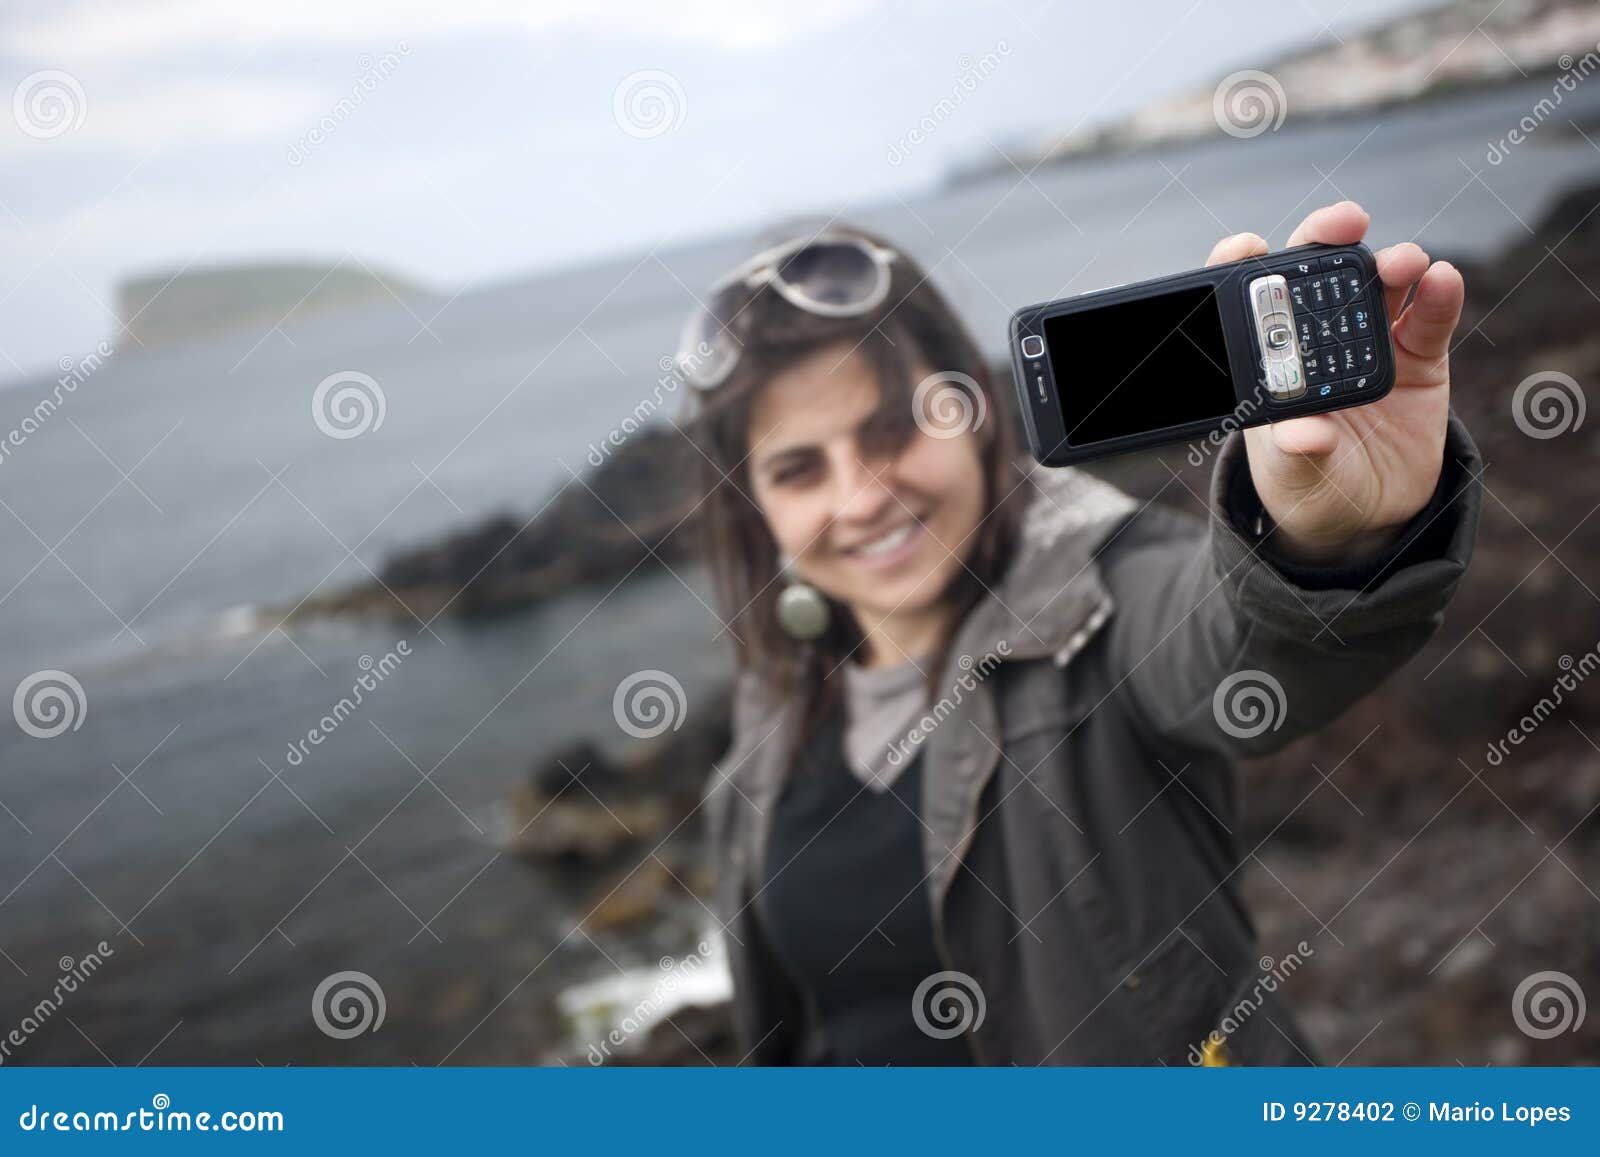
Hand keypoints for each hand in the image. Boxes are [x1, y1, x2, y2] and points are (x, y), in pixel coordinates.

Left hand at [1204, 201, 1462, 565]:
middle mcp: (1317, 338)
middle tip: (1344, 222)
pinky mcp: (1417, 356)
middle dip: (1327, 240)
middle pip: (1317, 274)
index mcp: (1270, 358)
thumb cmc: (1311, 485)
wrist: (1366, 513)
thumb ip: (1298, 453)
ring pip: (1378, 286)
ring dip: (1390, 264)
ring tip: (1403, 262)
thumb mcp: (1297, 476)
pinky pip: (1429, 317)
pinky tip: (1443, 279)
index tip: (1249, 246)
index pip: (1250, 298)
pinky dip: (1439, 295)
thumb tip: (1302, 434)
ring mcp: (1368, 340)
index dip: (1245, 263)